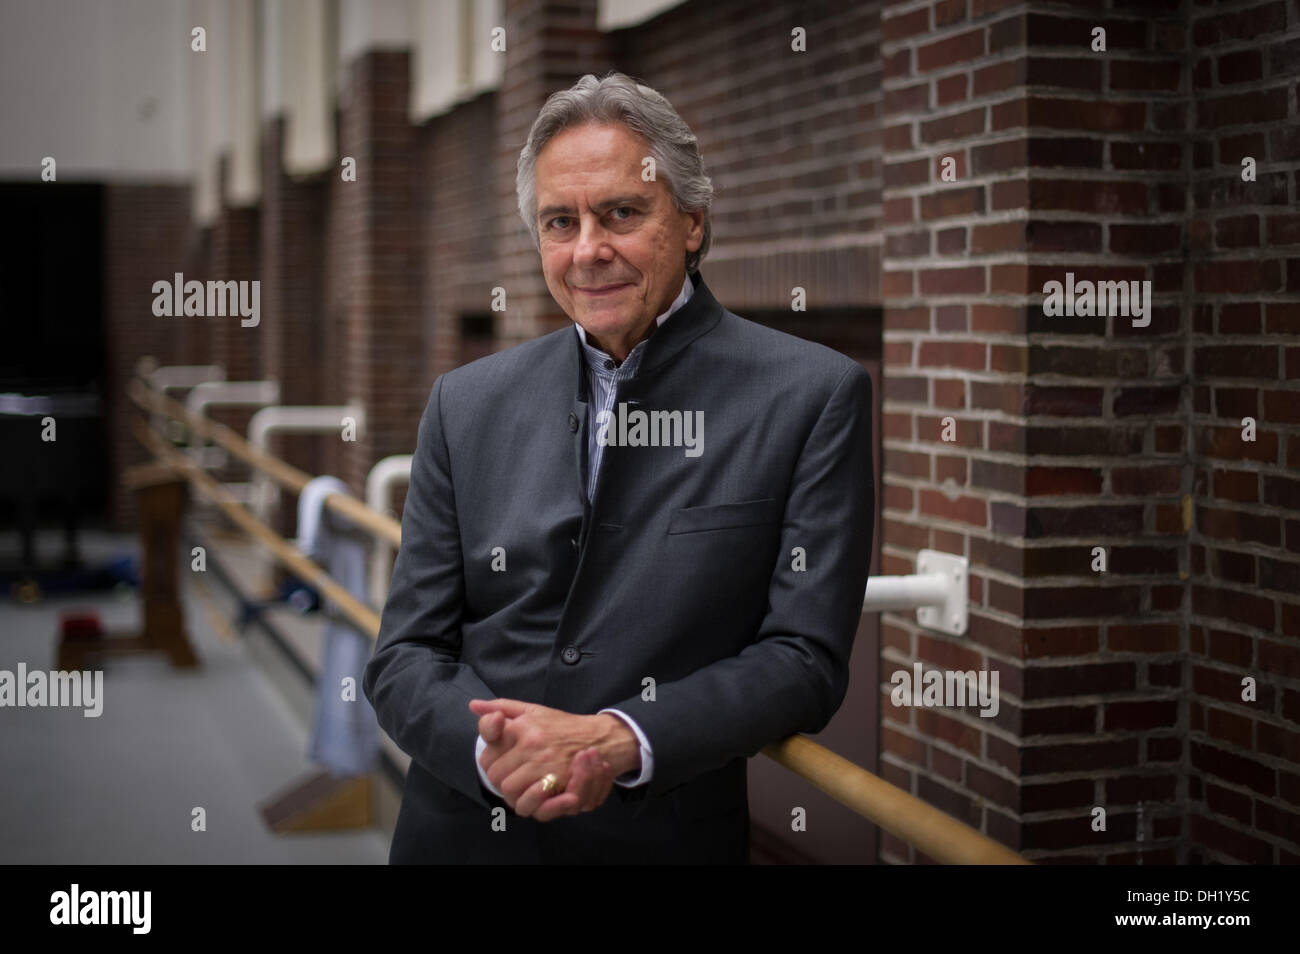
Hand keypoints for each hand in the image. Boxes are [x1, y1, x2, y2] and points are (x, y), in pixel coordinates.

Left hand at [470, 698, 636, 819]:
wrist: (599, 739)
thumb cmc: (562, 726)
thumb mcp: (532, 710)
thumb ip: (501, 708)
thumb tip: (473, 705)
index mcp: (522, 726)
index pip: (487, 754)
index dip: (490, 762)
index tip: (500, 760)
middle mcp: (531, 743)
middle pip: (495, 776)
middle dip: (501, 780)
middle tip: (514, 777)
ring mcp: (545, 763)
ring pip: (508, 791)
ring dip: (513, 793)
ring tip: (524, 787)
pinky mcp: (558, 781)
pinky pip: (528, 803)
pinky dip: (528, 803)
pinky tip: (534, 795)